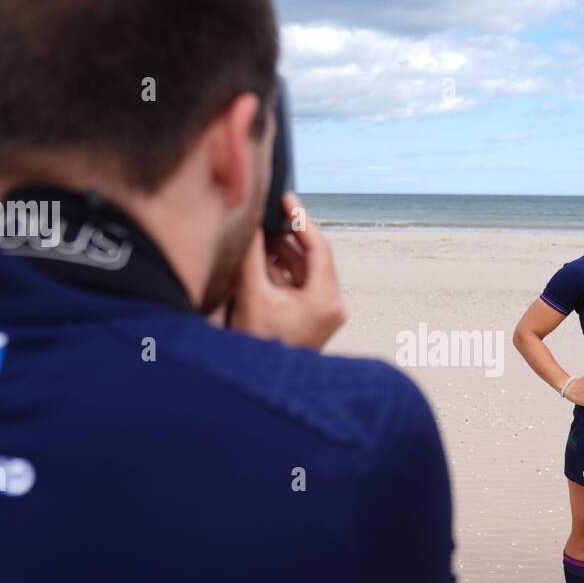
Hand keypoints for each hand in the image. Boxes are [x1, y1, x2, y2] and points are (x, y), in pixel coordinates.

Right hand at [228, 193, 345, 350]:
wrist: (261, 382)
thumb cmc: (258, 345)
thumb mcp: (252, 294)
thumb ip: (252, 256)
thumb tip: (251, 225)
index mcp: (325, 299)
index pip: (319, 247)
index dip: (301, 219)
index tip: (287, 199)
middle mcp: (332, 305)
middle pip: (313, 256)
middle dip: (288, 236)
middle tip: (267, 216)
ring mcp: (325, 312)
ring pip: (306, 269)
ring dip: (283, 252)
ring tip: (259, 237)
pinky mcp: (314, 317)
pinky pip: (301, 284)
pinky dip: (283, 270)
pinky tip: (262, 258)